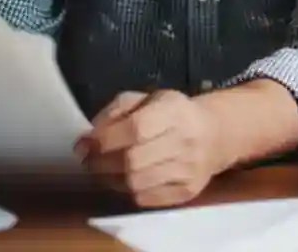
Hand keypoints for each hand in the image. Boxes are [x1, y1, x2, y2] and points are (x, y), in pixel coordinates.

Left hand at [76, 90, 222, 207]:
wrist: (214, 134)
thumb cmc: (172, 114)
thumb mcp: (147, 99)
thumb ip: (116, 111)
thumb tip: (88, 138)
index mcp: (174, 111)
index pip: (135, 129)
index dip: (104, 140)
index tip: (83, 144)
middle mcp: (185, 140)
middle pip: (133, 160)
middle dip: (101, 163)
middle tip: (88, 161)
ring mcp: (189, 169)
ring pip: (137, 183)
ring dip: (110, 179)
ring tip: (103, 171)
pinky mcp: (188, 191)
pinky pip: (146, 198)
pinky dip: (127, 191)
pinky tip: (124, 180)